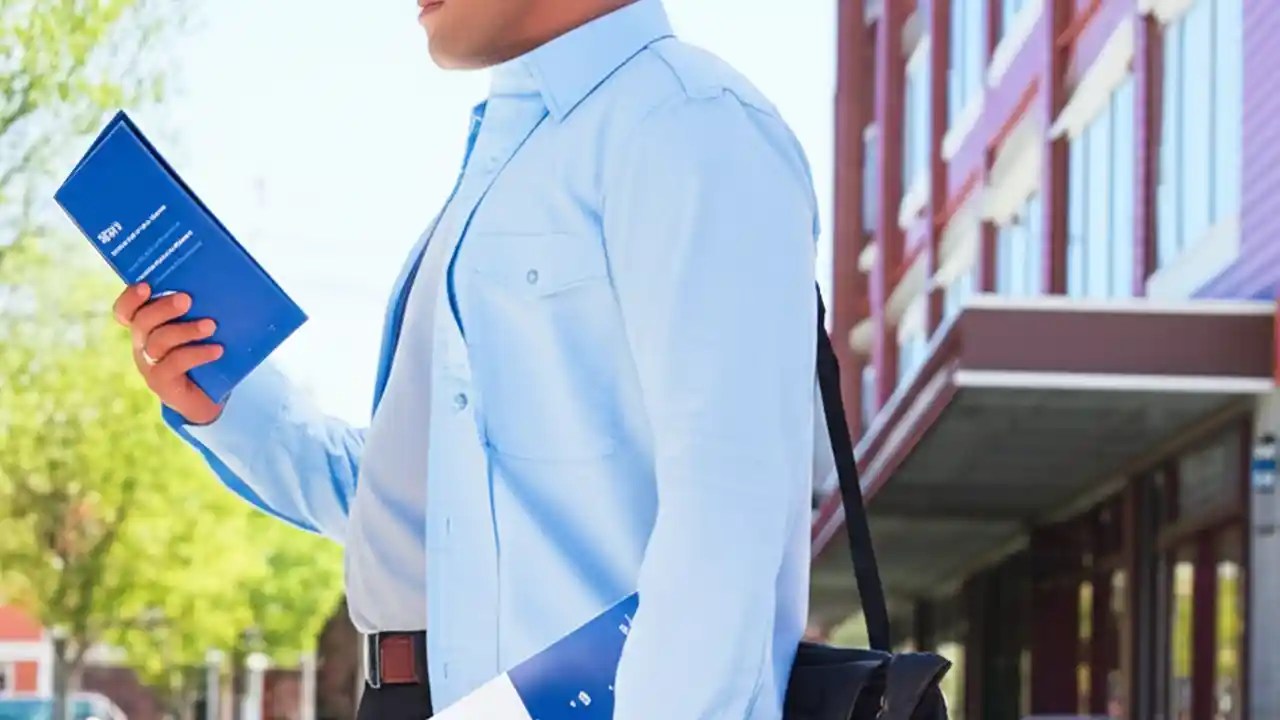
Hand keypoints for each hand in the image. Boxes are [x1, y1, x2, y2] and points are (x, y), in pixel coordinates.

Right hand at [113, 283, 224, 424]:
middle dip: (163, 308)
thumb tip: (222, 285)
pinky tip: (218, 350)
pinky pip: (174, 364)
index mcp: (147, 328)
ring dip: (186, 330)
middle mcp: (143, 345)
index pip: (125, 311)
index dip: (130, 299)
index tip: (146, 286)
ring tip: (211, 325)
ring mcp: (150, 366)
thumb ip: (199, 311)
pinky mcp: (162, 384)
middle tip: (187, 300)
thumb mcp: (199, 330)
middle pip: (142, 322)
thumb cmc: (204, 355)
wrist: (208, 398)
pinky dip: (198, 354)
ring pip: (159, 342)